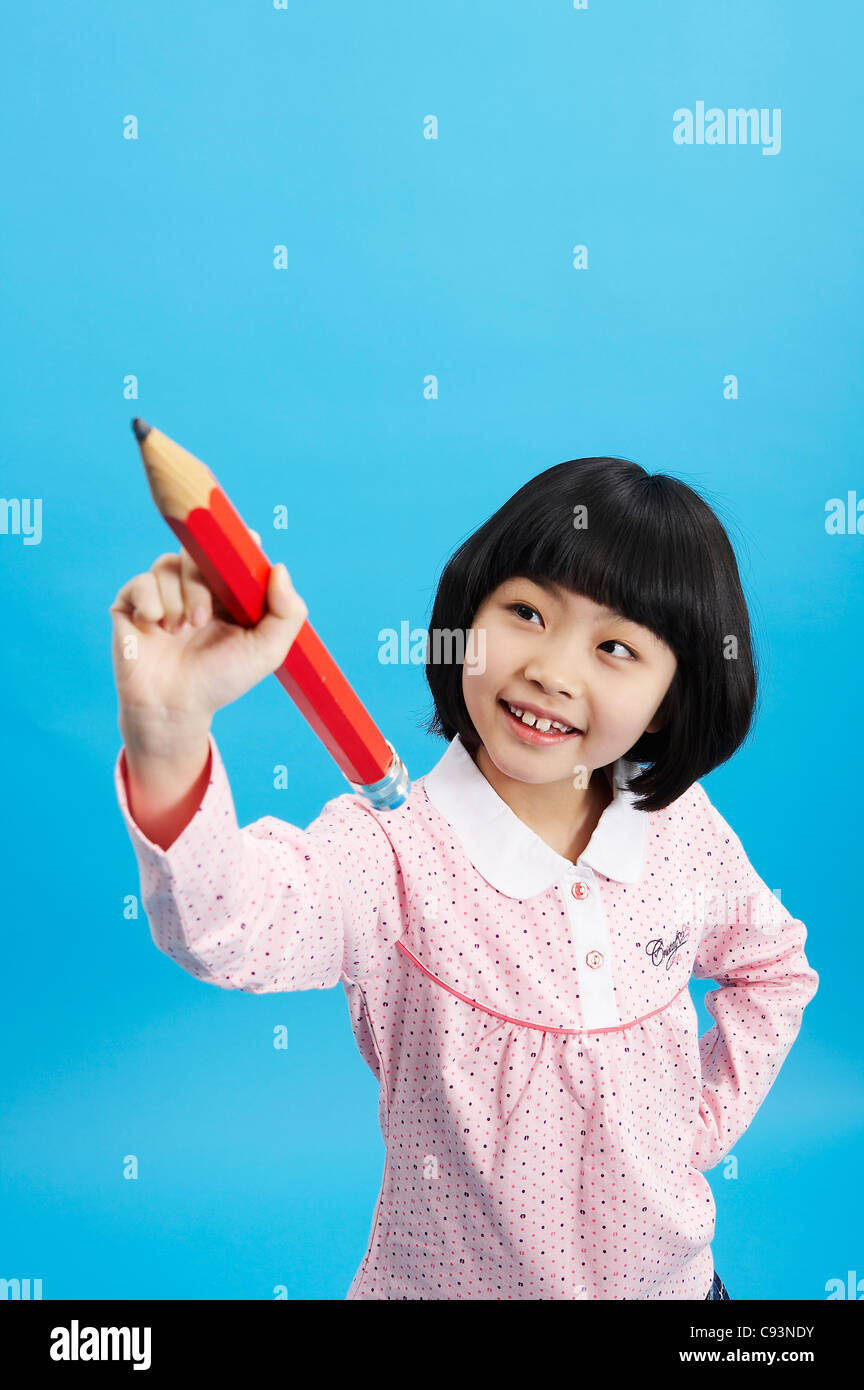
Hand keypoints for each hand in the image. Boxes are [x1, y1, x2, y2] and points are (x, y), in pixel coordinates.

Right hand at [109, 531, 308, 744]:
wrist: (174, 708)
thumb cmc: (221, 680)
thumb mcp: (266, 652)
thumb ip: (287, 613)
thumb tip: (280, 568)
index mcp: (227, 591)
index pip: (232, 551)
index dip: (237, 543)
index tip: (242, 547)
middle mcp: (195, 585)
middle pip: (197, 550)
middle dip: (199, 582)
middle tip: (200, 621)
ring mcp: (163, 592)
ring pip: (168, 564)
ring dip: (177, 600)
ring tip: (179, 632)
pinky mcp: (133, 602)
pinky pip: (141, 582)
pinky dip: (152, 605)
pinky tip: (155, 628)